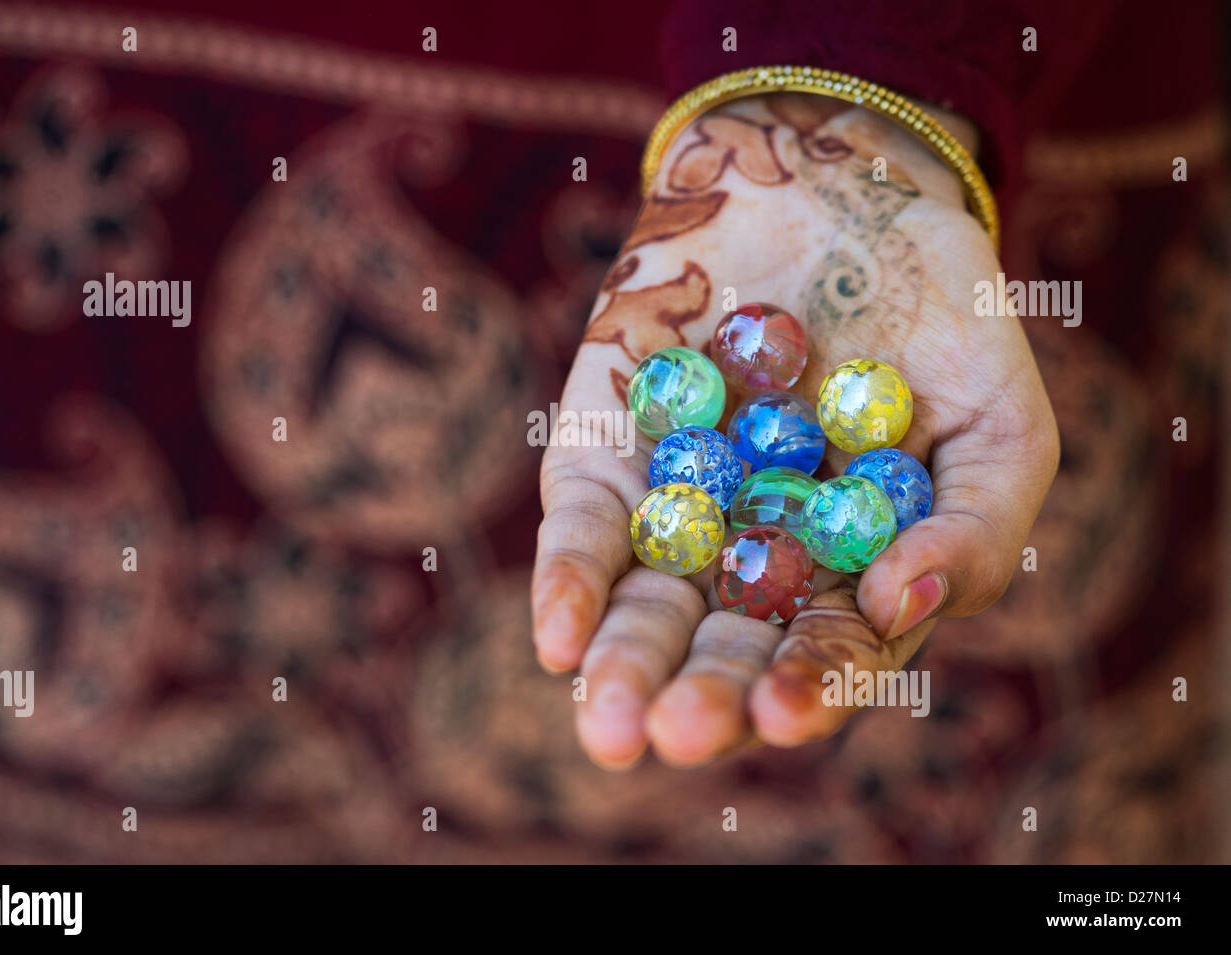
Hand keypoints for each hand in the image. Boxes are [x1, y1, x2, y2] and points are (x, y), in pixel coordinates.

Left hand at [531, 93, 1057, 768]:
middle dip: (700, 698)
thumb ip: (976, 528)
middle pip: (722, 651)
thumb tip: (902, 605)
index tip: (785, 711)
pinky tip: (559, 638)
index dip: (808, 689)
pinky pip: (586, 529)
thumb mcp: (1001, 423)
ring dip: (623, 664)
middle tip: (678, 732)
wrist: (845, 187)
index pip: (824, 656)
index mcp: (848, 576)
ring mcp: (677, 512)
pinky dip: (569, 580)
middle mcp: (754, 561)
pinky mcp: (605, 456)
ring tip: (609, 720)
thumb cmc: (941, 319)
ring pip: (644, 608)